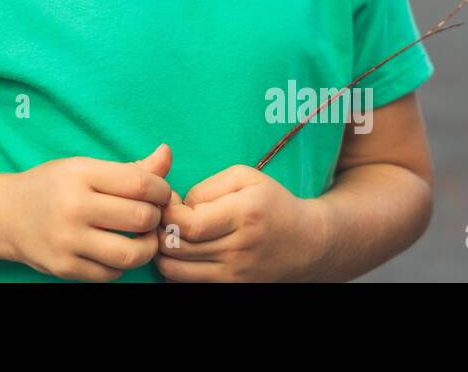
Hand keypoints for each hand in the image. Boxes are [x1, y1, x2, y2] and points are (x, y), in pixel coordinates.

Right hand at [4, 143, 173, 280]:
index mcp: (80, 174)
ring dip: (146, 247)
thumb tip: (167, 155)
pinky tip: (117, 251)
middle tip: (150, 216)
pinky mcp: (64, 267)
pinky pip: (111, 274)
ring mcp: (67, 240)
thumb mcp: (84, 167)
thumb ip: (129, 168)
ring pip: (131, 253)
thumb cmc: (52, 186)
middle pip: (140, 217)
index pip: (140, 183)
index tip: (161, 194)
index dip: (161, 190)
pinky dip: (122, 265)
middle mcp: (73, 206)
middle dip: (155, 218)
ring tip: (142, 238)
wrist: (6, 214)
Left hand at [154, 164, 326, 281]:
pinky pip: (187, 284)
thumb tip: (179, 206)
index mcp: (243, 215)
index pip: (188, 224)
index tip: (170, 201)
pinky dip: (176, 270)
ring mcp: (235, 275)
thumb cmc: (272, 204)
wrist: (308, 243)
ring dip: (163, 252)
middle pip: (177, 248)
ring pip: (176, 271)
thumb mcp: (246, 178)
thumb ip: (208, 186)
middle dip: (159, 230)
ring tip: (170, 235)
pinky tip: (182, 252)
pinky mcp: (232, 288)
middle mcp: (238, 249)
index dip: (167, 213)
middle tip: (163, 217)